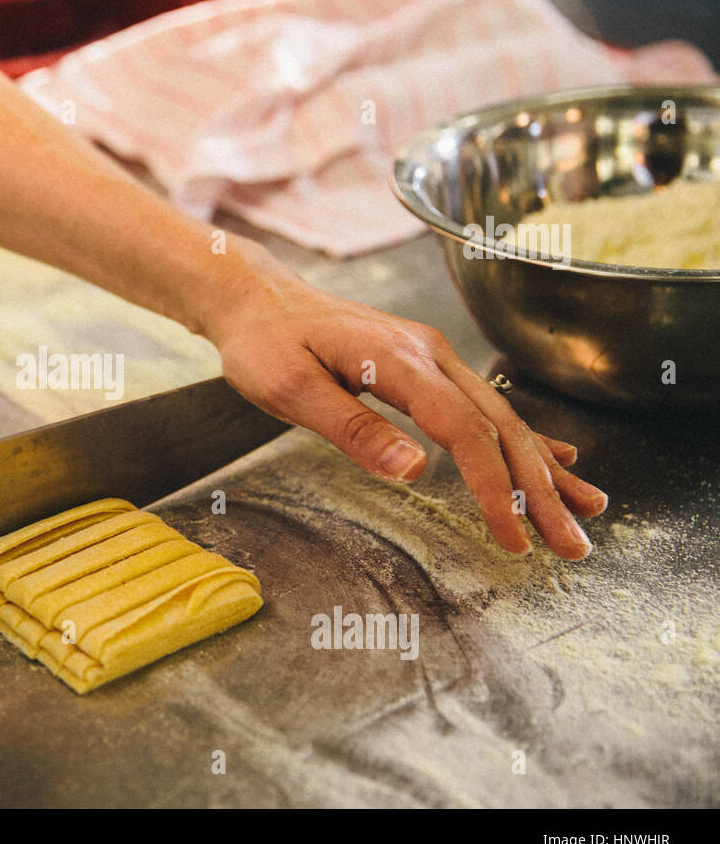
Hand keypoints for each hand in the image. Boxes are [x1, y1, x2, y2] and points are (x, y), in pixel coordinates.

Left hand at [202, 248, 607, 559]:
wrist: (256, 297)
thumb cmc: (263, 343)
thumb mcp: (290, 389)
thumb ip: (352, 429)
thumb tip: (414, 470)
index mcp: (396, 360)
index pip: (464, 432)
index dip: (494, 489)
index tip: (511, 538)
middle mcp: (428, 353)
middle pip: (499, 427)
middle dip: (540, 491)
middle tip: (572, 546)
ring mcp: (431, 355)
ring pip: (501, 416)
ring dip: (543, 468)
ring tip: (586, 510)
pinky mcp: (424, 363)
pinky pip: (484, 404)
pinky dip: (523, 437)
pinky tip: (556, 460)